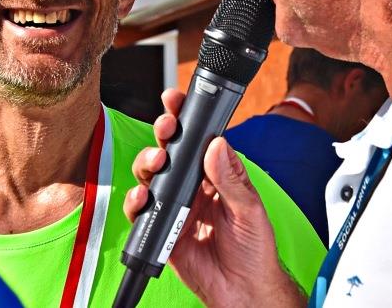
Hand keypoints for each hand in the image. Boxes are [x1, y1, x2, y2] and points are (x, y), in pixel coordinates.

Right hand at [123, 89, 305, 307]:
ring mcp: (175, 206)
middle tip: (166, 127)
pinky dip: (136, 202)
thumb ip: (231, 179)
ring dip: (147, 163)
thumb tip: (217, 145)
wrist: (244, 292)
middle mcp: (193, 187)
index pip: (198, 140)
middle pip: (170, 151)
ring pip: (151, 175)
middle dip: (163, 133)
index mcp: (216, 176)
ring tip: (155, 163)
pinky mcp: (160, 229)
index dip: (185, 119)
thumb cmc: (255, 251)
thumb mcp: (249, 211)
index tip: (176, 101)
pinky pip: (141, 211)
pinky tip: (142, 198)